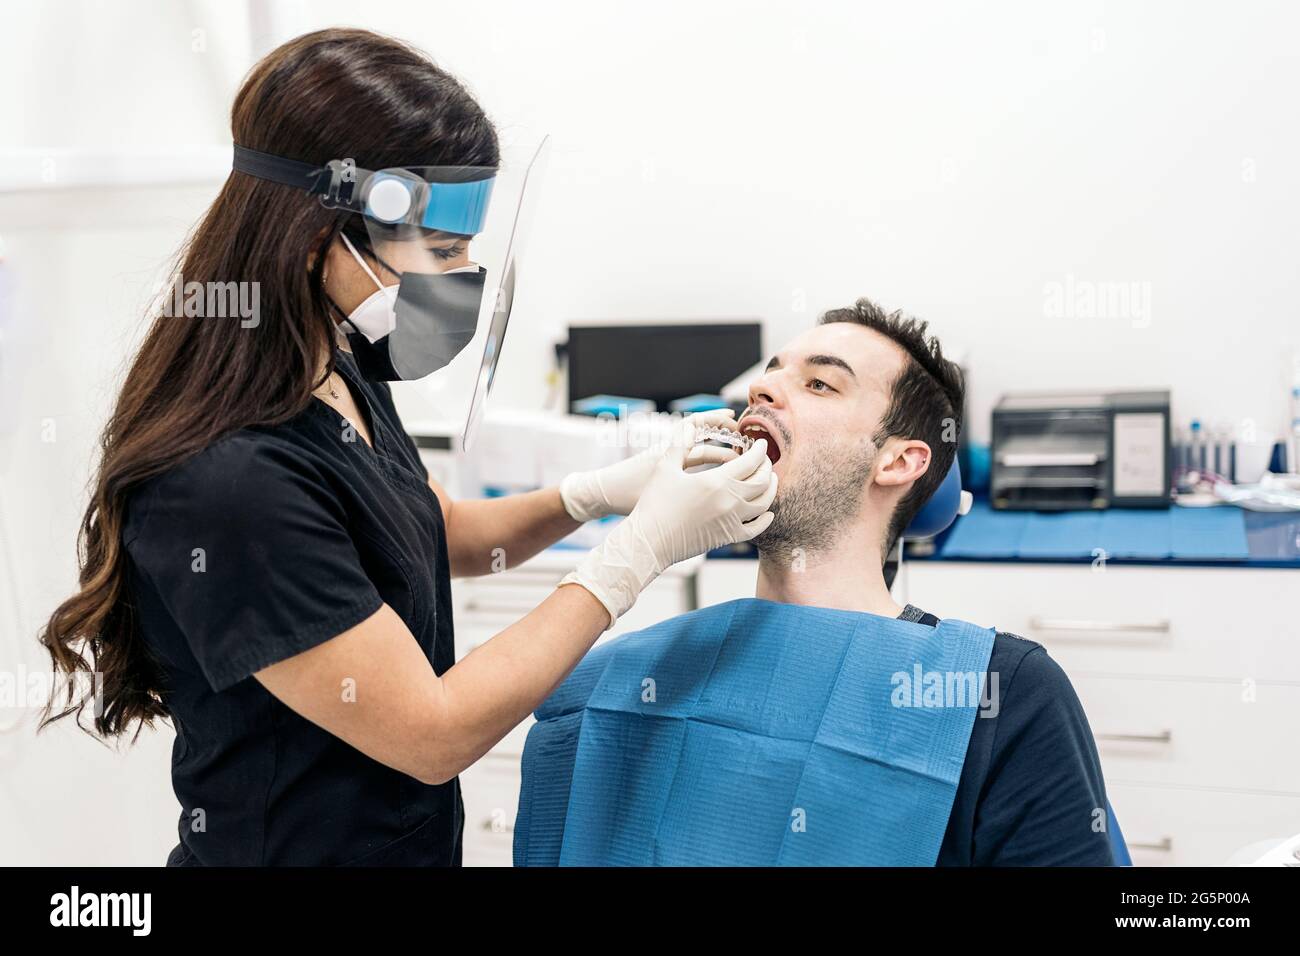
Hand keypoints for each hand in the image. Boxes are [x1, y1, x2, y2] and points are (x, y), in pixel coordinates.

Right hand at [560, 417, 777, 626]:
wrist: (650, 541)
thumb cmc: (654, 503)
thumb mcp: (664, 466)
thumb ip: (680, 444)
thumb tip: (689, 426)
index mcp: (716, 481)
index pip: (751, 461)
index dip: (760, 450)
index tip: (762, 444)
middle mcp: (730, 501)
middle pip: (762, 481)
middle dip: (767, 467)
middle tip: (765, 460)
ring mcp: (731, 521)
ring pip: (764, 503)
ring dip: (771, 489)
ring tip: (769, 480)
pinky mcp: (728, 537)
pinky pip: (756, 528)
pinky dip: (765, 519)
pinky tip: (767, 512)